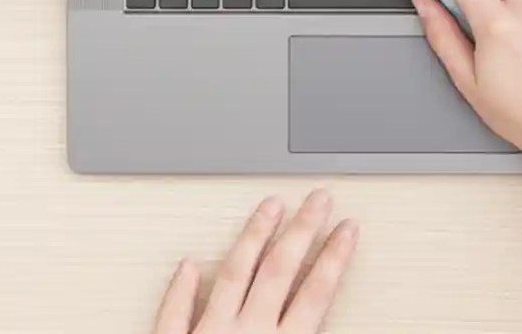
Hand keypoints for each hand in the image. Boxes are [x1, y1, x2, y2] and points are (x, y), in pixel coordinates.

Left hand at [153, 190, 358, 333]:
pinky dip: (181, 287)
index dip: (334, 257)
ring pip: (233, 274)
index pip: (315, 293)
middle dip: (302, 229)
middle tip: (318, 200)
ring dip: (253, 237)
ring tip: (268, 207)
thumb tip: (341, 326)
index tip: (346, 230)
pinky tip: (188, 264)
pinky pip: (174, 313)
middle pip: (279, 270)